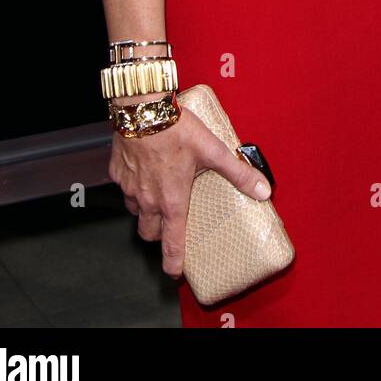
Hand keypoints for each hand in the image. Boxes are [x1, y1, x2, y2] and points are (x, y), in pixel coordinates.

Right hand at [108, 92, 272, 280]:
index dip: (173, 261)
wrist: (143, 109)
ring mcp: (129, 187)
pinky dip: (132, 186)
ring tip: (157, 195)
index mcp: (172, 200)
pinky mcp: (117, 172)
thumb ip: (238, 172)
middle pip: (148, 232)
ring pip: (134, 211)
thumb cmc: (176, 129)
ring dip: (145, 210)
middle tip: (169, 227)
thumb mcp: (213, 151)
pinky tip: (143, 170)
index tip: (175, 272)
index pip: (171, 242)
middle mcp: (148, 200)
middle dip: (158, 234)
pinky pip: (123, 188)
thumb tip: (263, 189)